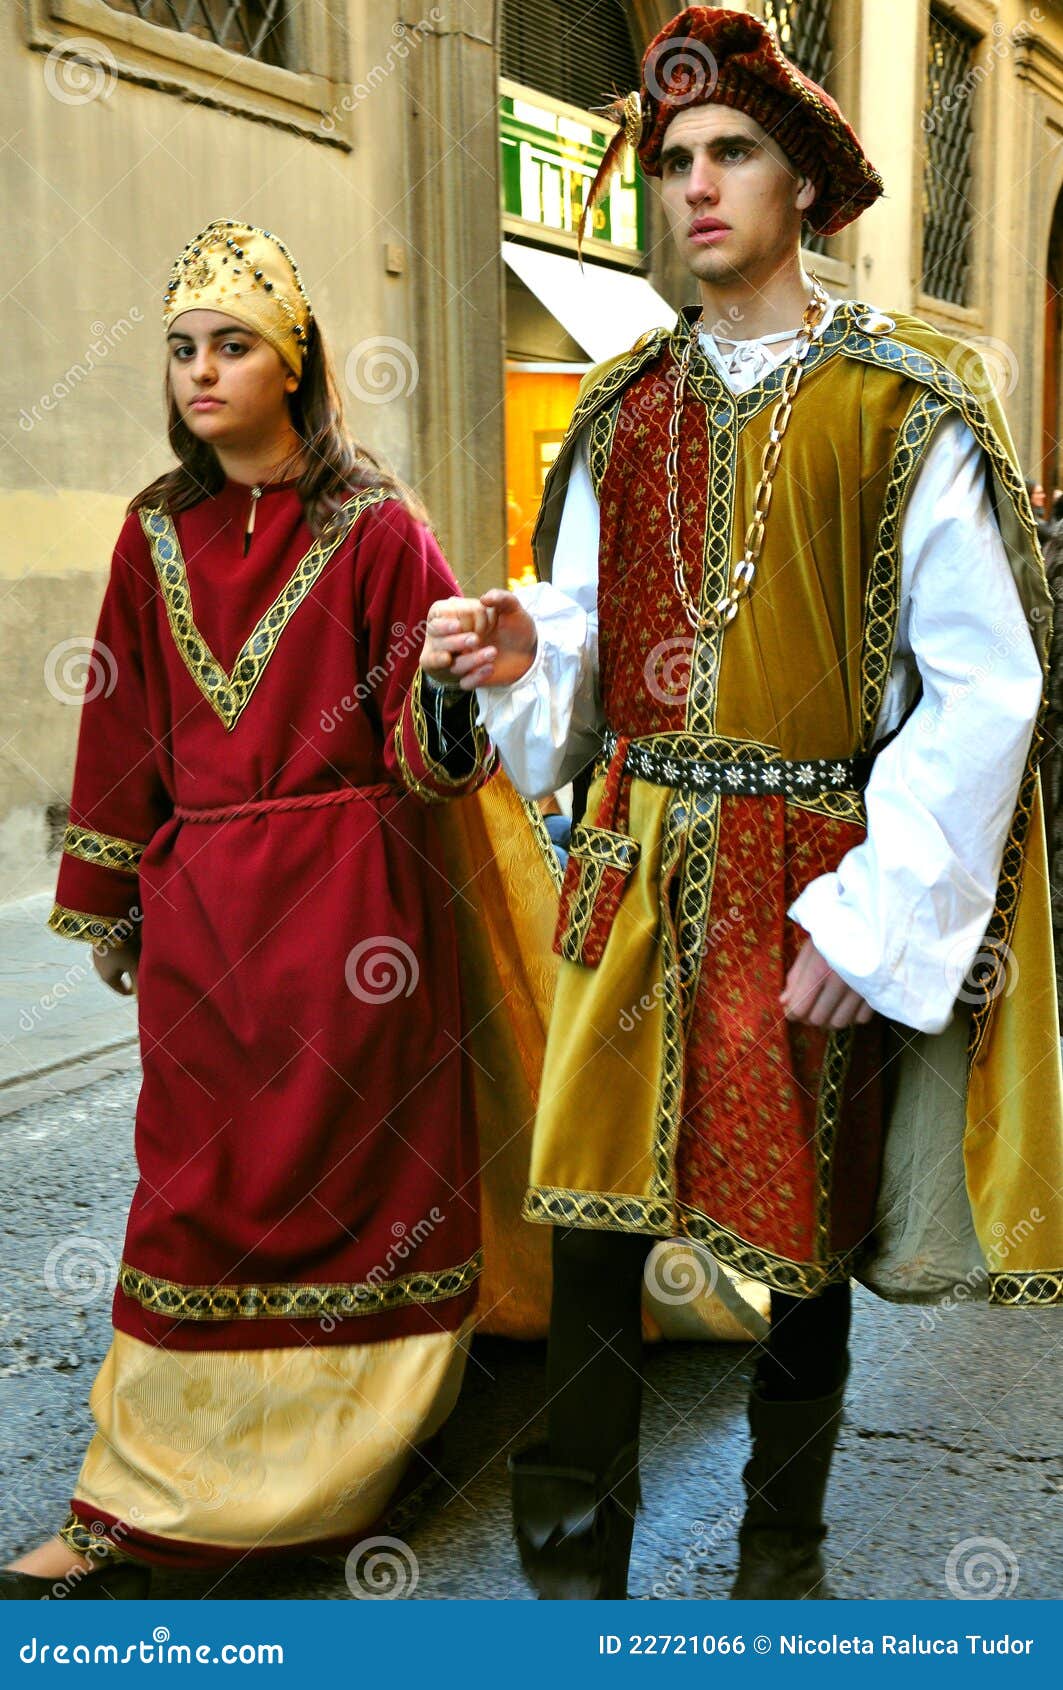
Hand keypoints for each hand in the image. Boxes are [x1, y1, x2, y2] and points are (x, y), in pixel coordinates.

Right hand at [92, 937, 139, 996]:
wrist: (106, 923)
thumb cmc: (123, 948)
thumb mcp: (135, 966)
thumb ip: (139, 983)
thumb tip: (143, 999)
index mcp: (108, 978)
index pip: (121, 990)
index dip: (132, 991)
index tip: (141, 990)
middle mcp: (100, 969)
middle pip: (117, 977)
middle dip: (130, 976)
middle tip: (140, 972)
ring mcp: (97, 955)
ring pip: (114, 963)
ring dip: (125, 962)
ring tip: (136, 956)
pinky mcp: (98, 942)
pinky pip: (112, 950)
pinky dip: (120, 950)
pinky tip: (128, 942)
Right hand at [420, 589, 537, 690]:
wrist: (531, 651)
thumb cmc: (517, 626)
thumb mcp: (513, 609)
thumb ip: (501, 598)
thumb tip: (484, 598)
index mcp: (460, 618)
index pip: (437, 620)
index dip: (443, 624)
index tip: (458, 625)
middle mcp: (456, 639)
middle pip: (440, 644)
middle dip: (453, 643)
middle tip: (475, 640)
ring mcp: (463, 659)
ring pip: (454, 665)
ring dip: (471, 660)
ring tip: (493, 652)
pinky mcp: (472, 676)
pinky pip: (465, 683)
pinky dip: (476, 677)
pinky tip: (490, 668)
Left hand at [781, 936, 873, 1028]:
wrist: (873, 921)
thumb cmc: (836, 930)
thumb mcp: (811, 947)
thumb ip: (795, 976)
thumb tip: (784, 1002)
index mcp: (820, 969)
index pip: (800, 1008)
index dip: (792, 1012)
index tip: (792, 1007)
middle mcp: (841, 982)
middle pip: (818, 1019)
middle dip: (809, 1016)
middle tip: (808, 1006)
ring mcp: (862, 989)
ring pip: (839, 1023)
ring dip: (829, 1018)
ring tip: (827, 1006)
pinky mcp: (878, 992)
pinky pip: (860, 1019)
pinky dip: (851, 1015)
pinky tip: (846, 1003)